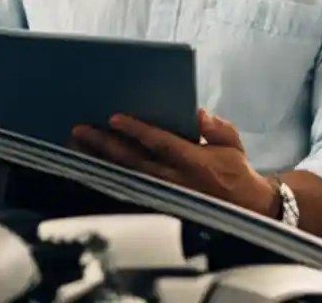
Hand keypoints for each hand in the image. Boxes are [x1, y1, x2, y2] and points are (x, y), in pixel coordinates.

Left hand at [70, 109, 278, 216]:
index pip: (160, 143)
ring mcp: (163, 192)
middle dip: (104, 144)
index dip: (136, 131)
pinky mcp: (157, 200)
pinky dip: (107, 173)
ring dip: (99, 159)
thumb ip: (216, 128)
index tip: (114, 118)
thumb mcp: (233, 145)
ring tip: (75, 143)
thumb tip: (198, 113)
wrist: (246, 208)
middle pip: (132, 160)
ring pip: (124, 174)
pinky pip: (127, 185)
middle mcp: (174, 179)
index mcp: (194, 162)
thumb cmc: (235, 169)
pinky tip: (89, 162)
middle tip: (79, 129)